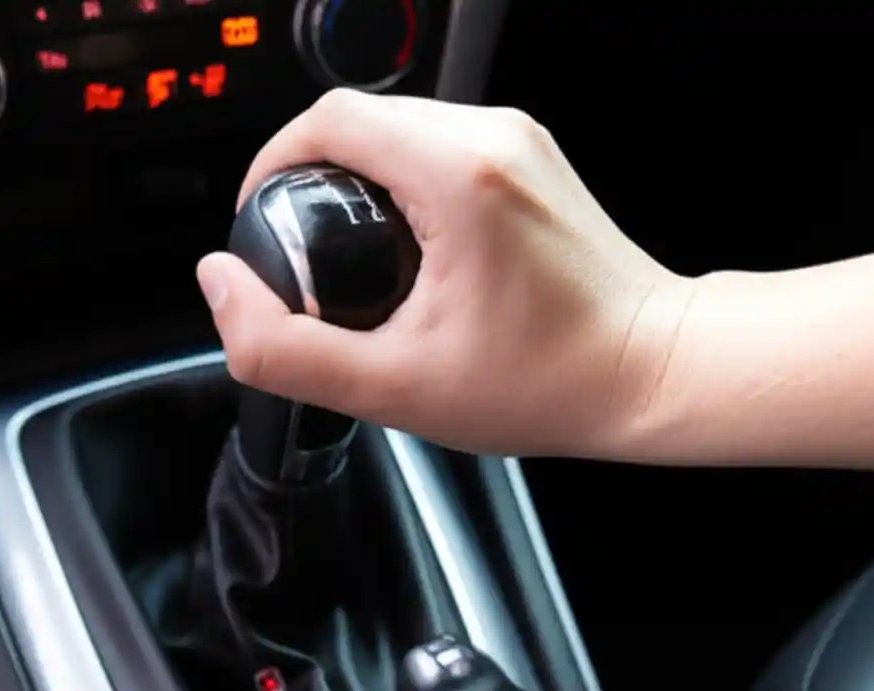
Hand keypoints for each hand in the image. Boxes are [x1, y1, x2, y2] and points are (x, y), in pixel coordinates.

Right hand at [196, 89, 694, 456]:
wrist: (652, 371)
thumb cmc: (551, 381)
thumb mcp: (395, 387)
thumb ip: (286, 347)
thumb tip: (221, 289)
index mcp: (457, 174)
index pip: (327, 119)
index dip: (271, 163)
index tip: (262, 220)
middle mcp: (491, 137)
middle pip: (359, 119)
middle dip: (310, 176)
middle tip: (302, 251)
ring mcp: (517, 141)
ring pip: (398, 127)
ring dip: (357, 178)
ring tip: (350, 254)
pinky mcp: (529, 157)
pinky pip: (438, 144)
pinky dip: (401, 182)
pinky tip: (405, 247)